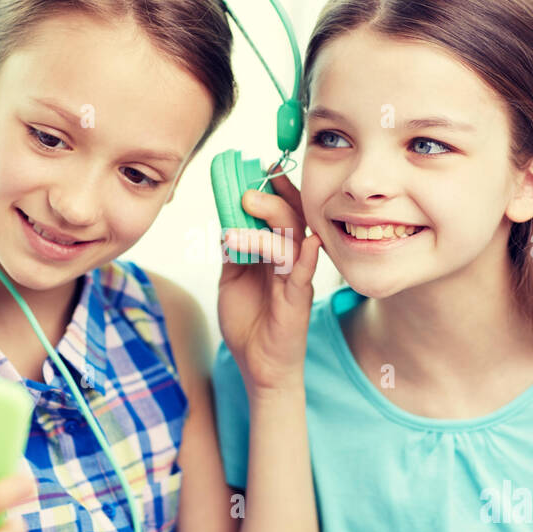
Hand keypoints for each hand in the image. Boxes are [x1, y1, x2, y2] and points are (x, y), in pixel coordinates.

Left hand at [217, 162, 320, 391]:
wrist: (257, 366)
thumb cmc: (248, 321)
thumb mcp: (231, 278)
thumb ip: (232, 249)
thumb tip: (225, 217)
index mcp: (275, 251)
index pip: (281, 211)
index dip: (275, 187)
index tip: (262, 166)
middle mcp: (290, 260)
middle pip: (291, 218)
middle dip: (273, 197)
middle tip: (247, 189)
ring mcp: (296, 278)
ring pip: (293, 239)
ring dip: (271, 223)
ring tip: (244, 214)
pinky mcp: (298, 300)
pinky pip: (305, 273)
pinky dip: (306, 255)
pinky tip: (306, 241)